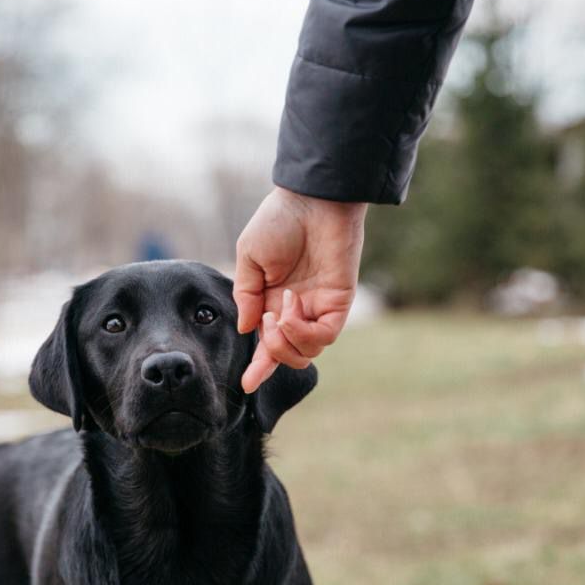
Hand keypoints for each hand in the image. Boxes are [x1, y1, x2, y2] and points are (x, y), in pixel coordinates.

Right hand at [234, 187, 365, 392]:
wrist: (311, 200)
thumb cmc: (278, 221)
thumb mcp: (248, 258)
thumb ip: (245, 295)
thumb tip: (247, 330)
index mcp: (272, 300)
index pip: (267, 344)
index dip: (258, 367)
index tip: (246, 385)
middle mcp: (296, 310)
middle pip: (288, 356)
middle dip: (272, 352)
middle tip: (265, 320)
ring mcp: (318, 308)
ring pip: (306, 353)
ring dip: (286, 340)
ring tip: (279, 310)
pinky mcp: (339, 303)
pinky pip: (323, 337)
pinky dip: (303, 331)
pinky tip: (292, 305)